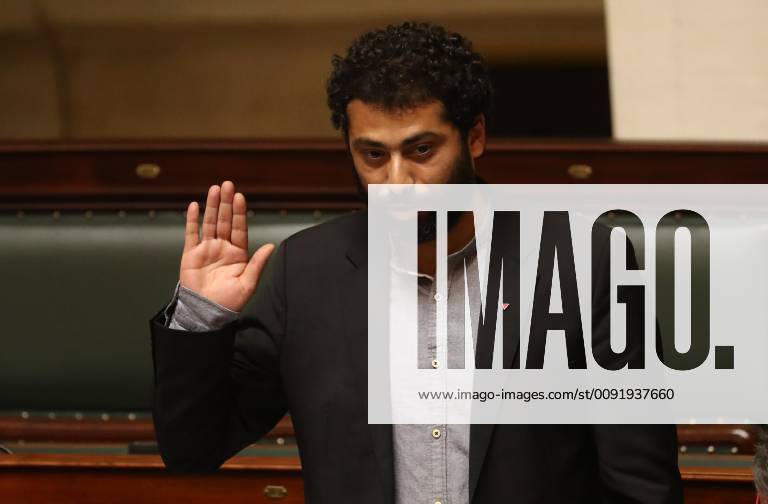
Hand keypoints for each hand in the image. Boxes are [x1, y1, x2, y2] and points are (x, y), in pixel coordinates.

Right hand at [179, 181, 274, 311]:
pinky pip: (191, 233)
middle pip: (225, 221)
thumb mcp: (248, 284)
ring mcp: (207, 249)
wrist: (206, 313)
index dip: (240, 212)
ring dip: (212, 206)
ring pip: (210, 222)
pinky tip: (194, 206)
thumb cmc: (229, 302)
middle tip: (228, 184)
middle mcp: (223, 247)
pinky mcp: (191, 254)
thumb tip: (271, 246)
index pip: (240, 228)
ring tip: (215, 189)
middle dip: (227, 203)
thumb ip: (258, 264)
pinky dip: (192, 220)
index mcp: (238, 253)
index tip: (240, 197)